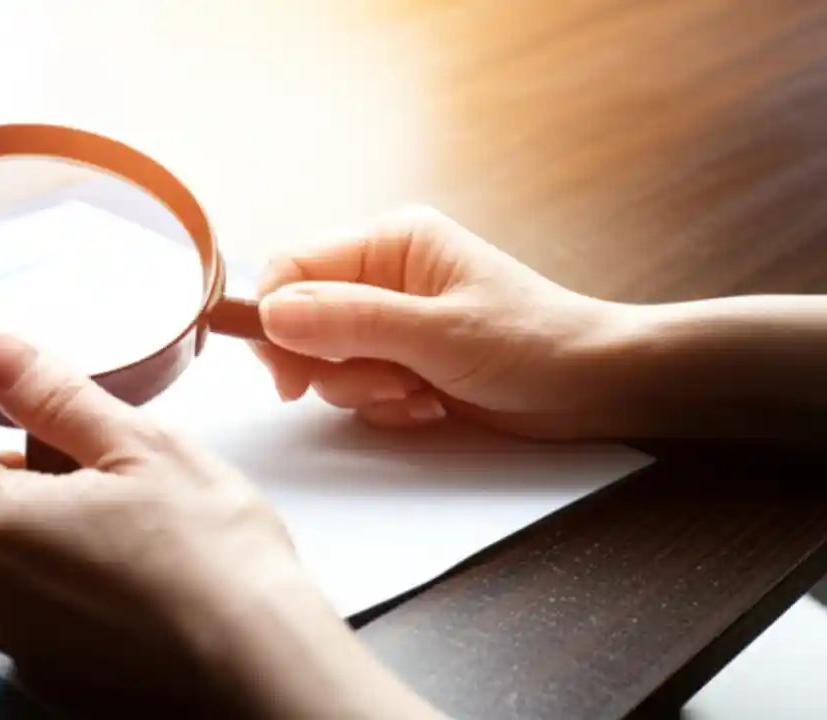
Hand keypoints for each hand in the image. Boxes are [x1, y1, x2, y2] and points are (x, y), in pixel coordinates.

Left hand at [0, 334, 437, 716]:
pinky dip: (96, 618)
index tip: (83, 463)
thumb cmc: (211, 555)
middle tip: (132, 505)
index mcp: (1, 529)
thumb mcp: (139, 445)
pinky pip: (63, 636)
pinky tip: (158, 607)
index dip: (24, 459)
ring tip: (155, 559)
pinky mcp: (65, 693)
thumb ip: (54, 395)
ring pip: (32, 586)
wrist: (263, 664)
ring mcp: (31, 655)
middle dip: (50, 511)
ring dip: (74, 565)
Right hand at [252, 204, 633, 439]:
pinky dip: (386, 406)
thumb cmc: (531, 344)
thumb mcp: (438, 333)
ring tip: (420, 394)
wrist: (593, 386)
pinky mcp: (399, 359)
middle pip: (300, 320)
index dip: (276, 321)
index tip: (290, 375)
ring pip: (325, 361)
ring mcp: (389, 319)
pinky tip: (432, 405)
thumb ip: (351, 322)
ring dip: (365, 390)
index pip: (292, 268)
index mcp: (389, 241)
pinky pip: (357, 387)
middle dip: (332, 365)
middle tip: (379, 386)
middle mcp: (381, 274)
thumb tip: (271, 314)